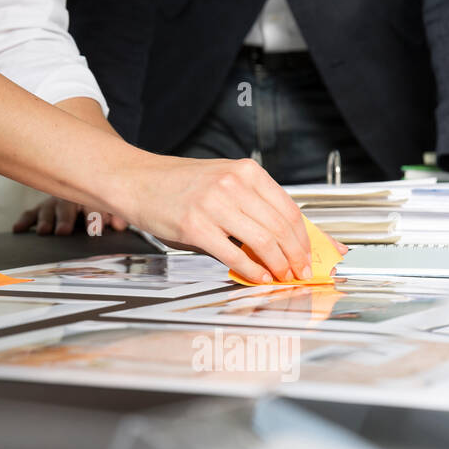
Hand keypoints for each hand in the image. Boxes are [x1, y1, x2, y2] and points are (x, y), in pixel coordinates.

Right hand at [13, 198, 126, 235]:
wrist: (88, 184)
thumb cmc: (102, 204)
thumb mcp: (113, 209)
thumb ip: (118, 217)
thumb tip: (121, 224)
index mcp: (90, 195)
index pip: (93, 203)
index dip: (94, 216)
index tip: (94, 229)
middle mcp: (70, 196)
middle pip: (67, 205)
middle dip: (66, 218)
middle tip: (64, 231)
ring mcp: (55, 202)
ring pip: (48, 209)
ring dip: (46, 220)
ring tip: (44, 232)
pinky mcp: (42, 209)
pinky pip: (31, 213)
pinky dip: (25, 220)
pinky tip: (18, 229)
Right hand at [116, 156, 325, 283]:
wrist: (137, 180)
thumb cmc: (179, 184)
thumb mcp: (223, 182)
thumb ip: (253, 205)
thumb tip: (286, 238)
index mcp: (246, 171)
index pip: (289, 208)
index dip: (305, 238)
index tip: (311, 255)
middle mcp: (232, 184)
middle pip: (281, 227)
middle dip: (296, 256)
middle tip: (301, 271)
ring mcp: (214, 204)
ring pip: (263, 241)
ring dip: (278, 265)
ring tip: (282, 276)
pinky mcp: (195, 226)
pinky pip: (234, 254)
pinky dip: (252, 270)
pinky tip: (258, 276)